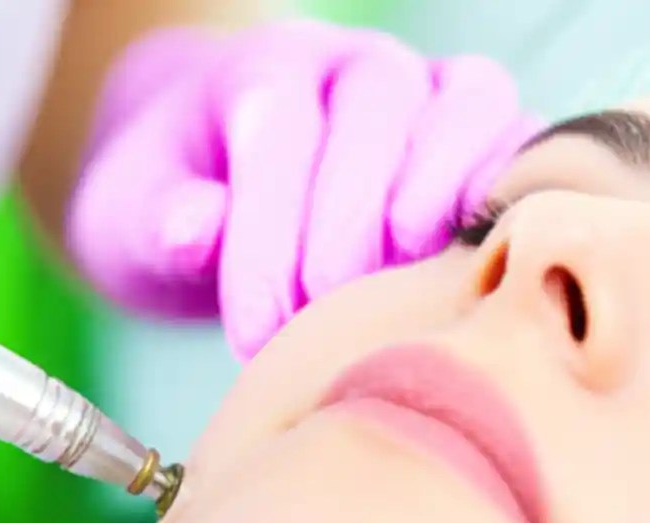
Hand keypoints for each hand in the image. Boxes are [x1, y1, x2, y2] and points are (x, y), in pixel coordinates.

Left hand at [69, 20, 542, 359]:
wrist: (216, 170)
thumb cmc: (173, 197)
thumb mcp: (130, 216)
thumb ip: (155, 221)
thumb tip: (192, 229)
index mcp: (260, 70)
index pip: (273, 131)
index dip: (267, 236)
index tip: (253, 331)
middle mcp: (349, 64)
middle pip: (375, 107)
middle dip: (347, 222)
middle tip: (314, 315)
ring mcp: (423, 88)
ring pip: (465, 102)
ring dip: (439, 194)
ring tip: (395, 282)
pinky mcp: (476, 131)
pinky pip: (520, 138)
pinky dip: (507, 194)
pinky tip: (467, 268)